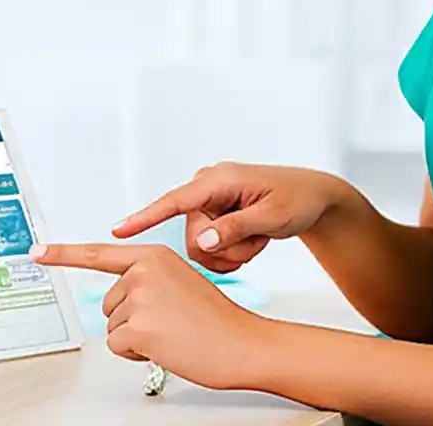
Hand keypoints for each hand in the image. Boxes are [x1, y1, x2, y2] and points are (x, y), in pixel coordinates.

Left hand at [32, 242, 266, 389]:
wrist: (241, 342)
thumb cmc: (217, 320)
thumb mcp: (181, 285)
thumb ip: (148, 284)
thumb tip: (119, 303)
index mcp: (155, 256)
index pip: (100, 254)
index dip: (63, 254)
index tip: (37, 251)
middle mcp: (144, 271)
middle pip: (109, 304)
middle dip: (132, 320)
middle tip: (169, 322)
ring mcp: (140, 297)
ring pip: (113, 327)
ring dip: (137, 337)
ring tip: (172, 332)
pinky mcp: (139, 325)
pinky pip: (118, 347)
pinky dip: (137, 353)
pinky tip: (166, 345)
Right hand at [112, 162, 350, 274]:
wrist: (314, 198)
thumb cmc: (298, 199)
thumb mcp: (272, 216)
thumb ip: (236, 228)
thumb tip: (202, 242)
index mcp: (219, 180)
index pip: (175, 201)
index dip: (145, 217)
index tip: (118, 232)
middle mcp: (209, 188)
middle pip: (193, 238)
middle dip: (225, 249)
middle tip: (256, 241)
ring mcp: (211, 204)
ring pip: (201, 249)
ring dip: (232, 253)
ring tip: (257, 238)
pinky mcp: (215, 218)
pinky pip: (211, 249)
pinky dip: (234, 252)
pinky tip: (253, 239)